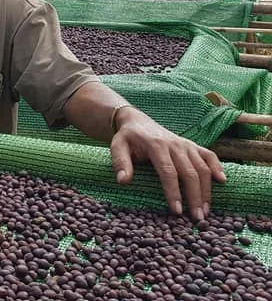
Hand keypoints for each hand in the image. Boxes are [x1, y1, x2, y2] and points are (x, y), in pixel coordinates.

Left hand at [110, 107, 225, 219]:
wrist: (137, 122)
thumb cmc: (127, 138)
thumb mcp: (117, 146)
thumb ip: (120, 163)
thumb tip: (123, 182)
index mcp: (156, 146)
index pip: (168, 172)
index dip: (174, 192)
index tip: (176, 211)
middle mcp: (175, 144)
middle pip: (190, 173)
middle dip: (195, 197)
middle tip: (197, 219)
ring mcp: (186, 144)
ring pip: (202, 168)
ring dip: (207, 190)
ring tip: (206, 212)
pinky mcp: (193, 145)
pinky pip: (209, 155)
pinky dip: (217, 167)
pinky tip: (222, 181)